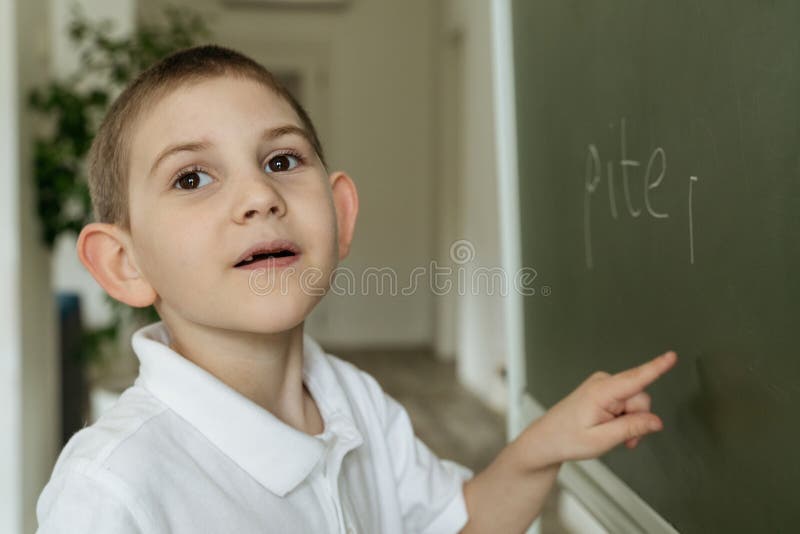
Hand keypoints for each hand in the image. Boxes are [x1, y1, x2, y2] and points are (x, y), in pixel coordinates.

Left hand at [522, 351, 677, 466]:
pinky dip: (624, 418)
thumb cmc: (567, 438)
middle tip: (622, 439)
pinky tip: (612, 428)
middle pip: (640, 398)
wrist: (547, 439)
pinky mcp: (604, 390)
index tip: (671, 356)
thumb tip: (656, 421)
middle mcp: (602, 382)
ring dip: (631, 422)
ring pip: (635, 403)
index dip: (656, 367)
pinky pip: (626, 403)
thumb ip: (631, 428)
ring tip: (612, 435)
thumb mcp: (601, 440)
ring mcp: (603, 385)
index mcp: (601, 392)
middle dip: (638, 420)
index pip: (635, 379)